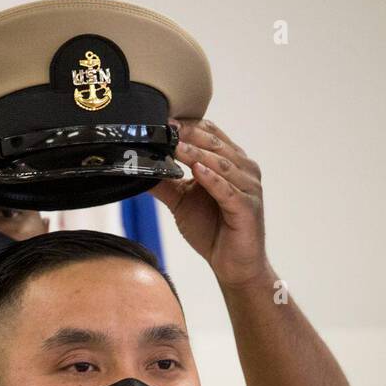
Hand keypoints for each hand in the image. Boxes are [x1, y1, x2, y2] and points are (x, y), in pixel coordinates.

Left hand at [151, 118, 271, 288]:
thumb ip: (164, 183)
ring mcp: (249, 187)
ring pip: (221, 164)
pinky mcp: (247, 207)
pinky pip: (228, 190)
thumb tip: (136, 168)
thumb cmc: (213, 231)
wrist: (234, 266)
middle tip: (166, 127)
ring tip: (176, 146)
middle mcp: (244, 168)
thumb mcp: (182, 202)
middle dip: (189, 134)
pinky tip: (197, 172)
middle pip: (215, 144)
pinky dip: (212, 180)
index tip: (163, 119)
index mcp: (231, 161)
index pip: (210, 133)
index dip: (188, 124)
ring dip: (198, 154)